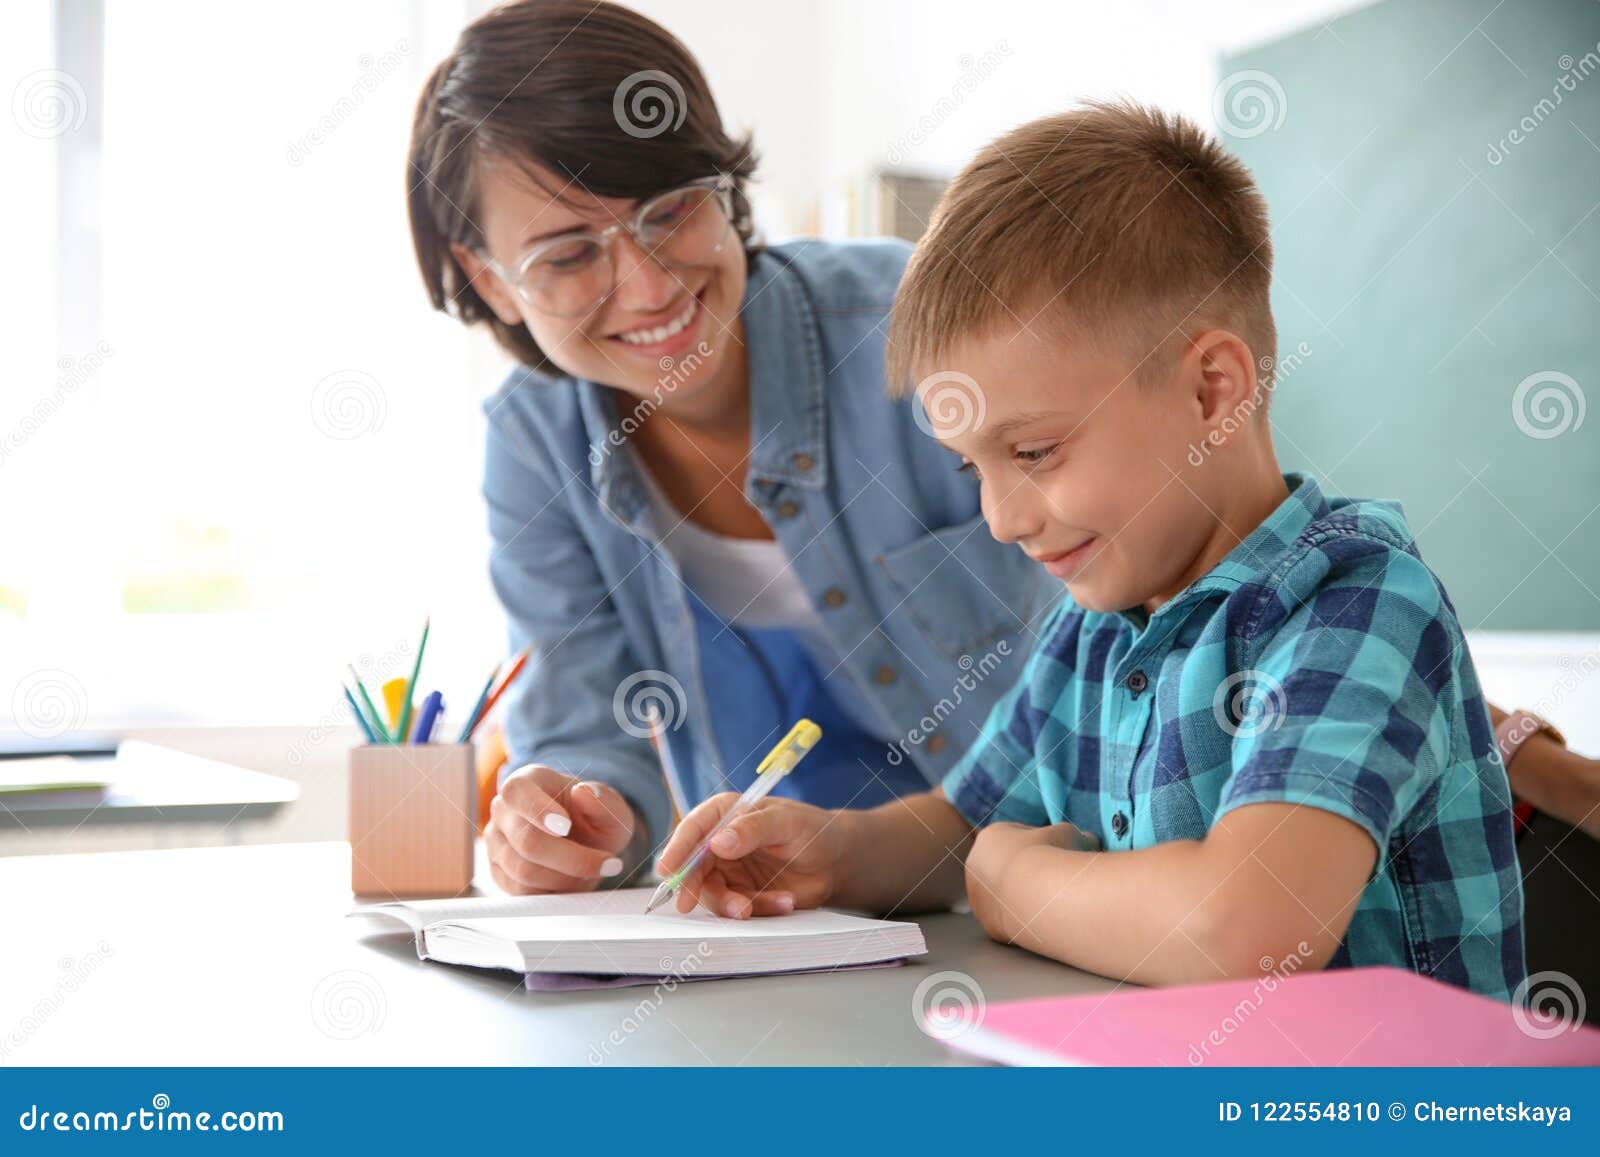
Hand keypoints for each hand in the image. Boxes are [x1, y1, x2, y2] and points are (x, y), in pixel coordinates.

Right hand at [486, 764, 638, 894]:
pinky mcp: (498, 872)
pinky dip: (553, 892)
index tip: (566, 826)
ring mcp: (496, 842)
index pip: (517, 791)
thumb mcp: (612, 809)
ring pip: (523, 870)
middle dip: (572, 858)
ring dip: (565, 878)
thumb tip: (584, 792)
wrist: (585, 842)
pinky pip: (522, 892)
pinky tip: (573, 882)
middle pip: (527, 840)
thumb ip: (604, 800)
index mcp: (528, 781)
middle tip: (608, 864)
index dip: (538, 810)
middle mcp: (504, 810)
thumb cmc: (594, 820)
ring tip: (592, 872)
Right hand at [655, 793, 849, 918]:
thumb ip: (753, 829)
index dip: (678, 849)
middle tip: (693, 904)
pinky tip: (785, 903)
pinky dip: (760, 909)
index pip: (694, 828)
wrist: (836, 861)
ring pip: (713, 894)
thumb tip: (717, 843)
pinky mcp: (742, 895)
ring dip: (732, 904)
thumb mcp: (786, 822)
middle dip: (694, 887)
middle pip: (694, 866)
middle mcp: (721, 843)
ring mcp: (730, 871)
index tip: (667, 870)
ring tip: (754, 908)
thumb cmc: (812, 829)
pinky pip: (739, 909)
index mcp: (726, 813)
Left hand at [965, 821, 1097, 940]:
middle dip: (1029, 869)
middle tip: (1058, 876)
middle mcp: (975, 866)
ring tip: (1054, 898)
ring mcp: (978, 898)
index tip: (1060, 852)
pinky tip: (1045, 916)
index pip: (1017, 836)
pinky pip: (1010, 919)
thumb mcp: (1070, 834)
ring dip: (1025, 895)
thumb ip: (1075, 837)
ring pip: (1005, 894)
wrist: (1040, 896)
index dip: (1042, 842)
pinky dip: (1025, 917)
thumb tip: (1087, 841)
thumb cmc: (1052, 856)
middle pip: (1007, 866)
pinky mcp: (988, 926)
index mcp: (990, 837)